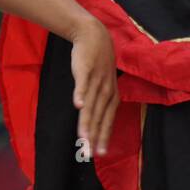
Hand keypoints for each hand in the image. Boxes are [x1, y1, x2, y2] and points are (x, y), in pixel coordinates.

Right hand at [70, 15, 118, 156]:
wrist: (94, 35)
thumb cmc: (97, 63)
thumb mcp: (103, 83)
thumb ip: (98, 102)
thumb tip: (94, 121)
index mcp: (111, 94)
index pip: (108, 119)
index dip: (104, 136)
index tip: (100, 153)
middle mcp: (106, 89)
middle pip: (100, 116)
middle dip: (95, 135)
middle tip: (90, 153)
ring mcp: (97, 79)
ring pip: (91, 104)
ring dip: (87, 121)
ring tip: (83, 138)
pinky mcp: (86, 69)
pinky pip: (83, 83)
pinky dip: (81, 94)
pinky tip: (77, 106)